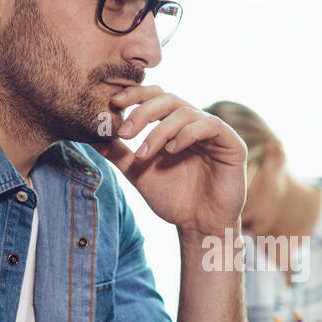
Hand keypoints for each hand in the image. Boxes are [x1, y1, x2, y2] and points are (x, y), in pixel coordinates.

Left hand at [96, 84, 246, 235]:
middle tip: (124, 131)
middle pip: (168, 99)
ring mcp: (214, 132)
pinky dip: (187, 134)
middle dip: (143, 111)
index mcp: (175, 125)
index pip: (156, 97)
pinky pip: (210, 126)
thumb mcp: (138, 172)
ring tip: (144, 153)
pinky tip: (171, 150)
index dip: (135, 94)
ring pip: (186, 112)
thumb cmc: (174, 200)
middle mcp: (195, 123)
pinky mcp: (232, 143)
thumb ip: (118, 152)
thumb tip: (89, 135)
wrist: (199, 227)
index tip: (112, 104)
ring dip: (160, 130)